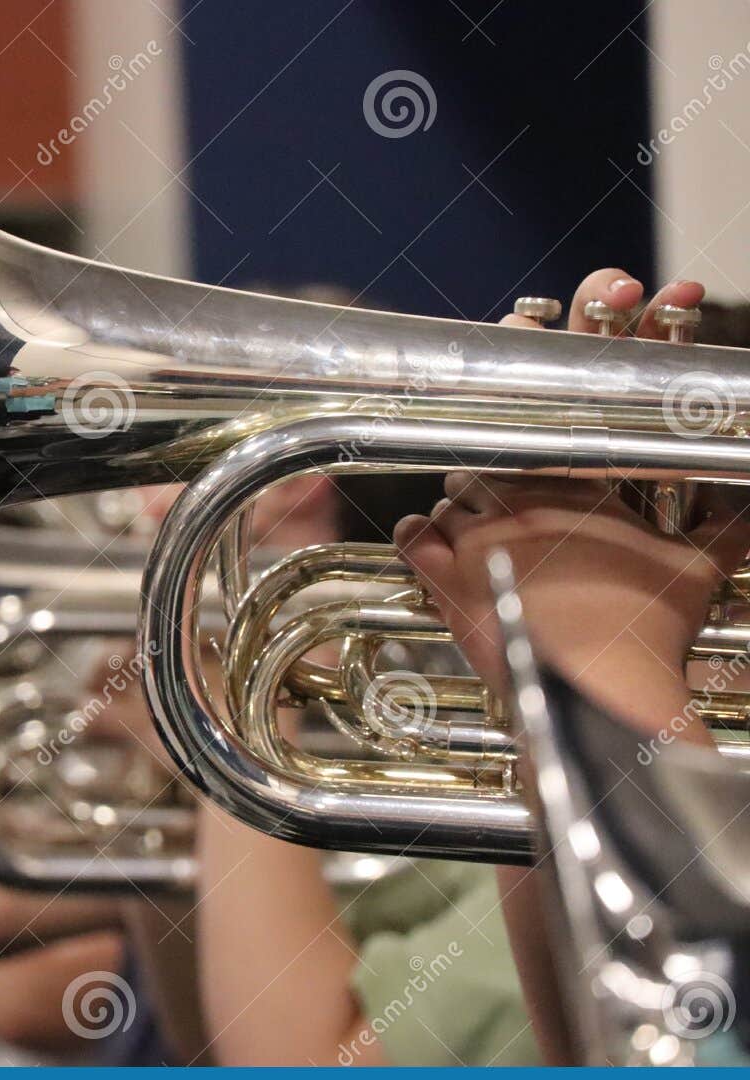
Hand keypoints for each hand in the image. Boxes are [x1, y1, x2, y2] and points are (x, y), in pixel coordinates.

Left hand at [394, 268, 749, 739]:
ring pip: (447, 490)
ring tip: (482, 525)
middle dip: (495, 466)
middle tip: (507, 491)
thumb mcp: (701, 569)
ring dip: (459, 503)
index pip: (545, 410)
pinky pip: (412, 536)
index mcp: (578, 483)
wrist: (602, 692)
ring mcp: (476, 536)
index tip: (521, 335)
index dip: (530, 372)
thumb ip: (728, 525)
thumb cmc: (651, 631)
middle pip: (486, 454)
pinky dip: (420, 536)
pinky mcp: (443, 579)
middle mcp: (521, 499)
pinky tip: (434, 544)